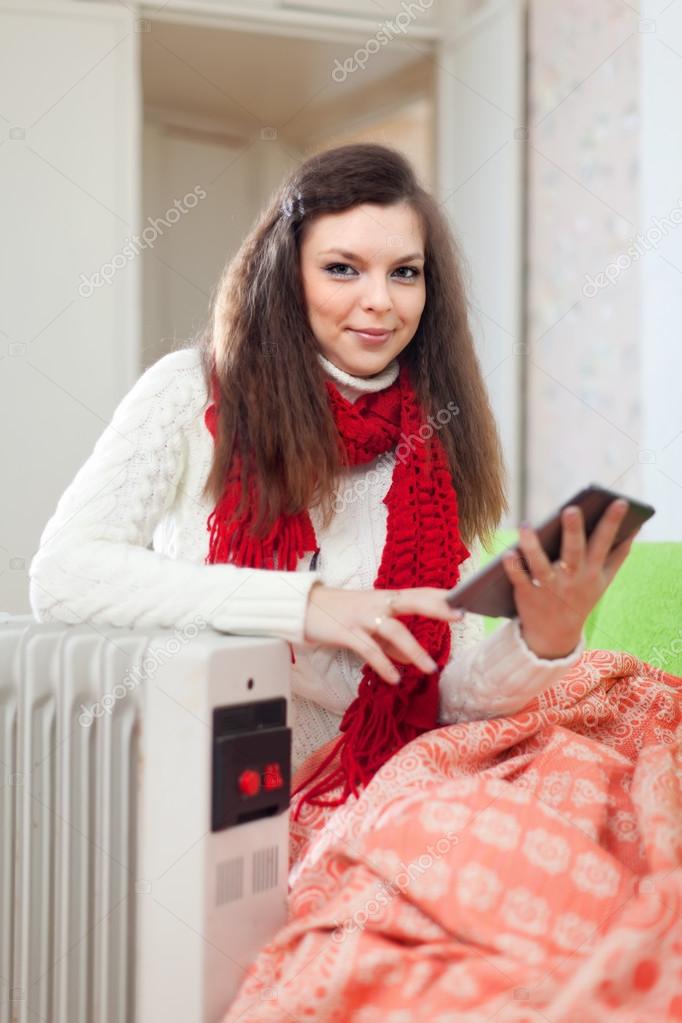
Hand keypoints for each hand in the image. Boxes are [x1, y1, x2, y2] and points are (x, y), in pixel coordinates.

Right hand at [303, 583, 463, 684]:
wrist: (301, 607)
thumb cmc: (338, 614)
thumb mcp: (368, 625)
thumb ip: (390, 642)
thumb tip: (411, 660)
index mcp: (384, 598)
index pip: (418, 593)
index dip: (440, 597)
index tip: (464, 600)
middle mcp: (376, 603)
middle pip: (411, 601)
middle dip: (436, 606)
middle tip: (459, 615)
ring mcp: (361, 617)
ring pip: (393, 630)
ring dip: (414, 649)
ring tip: (430, 669)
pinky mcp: (345, 632)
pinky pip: (368, 649)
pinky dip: (384, 665)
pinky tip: (395, 679)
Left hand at [502, 498, 640, 658]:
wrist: (556, 635)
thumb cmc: (580, 596)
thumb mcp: (603, 580)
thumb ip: (618, 555)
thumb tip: (635, 529)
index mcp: (592, 571)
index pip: (605, 543)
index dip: (612, 523)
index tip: (619, 502)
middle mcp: (572, 578)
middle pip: (574, 552)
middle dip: (574, 532)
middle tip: (571, 509)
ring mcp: (550, 587)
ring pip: (541, 565)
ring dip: (532, 546)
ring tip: (526, 525)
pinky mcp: (528, 595)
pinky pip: (520, 579)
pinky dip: (513, 567)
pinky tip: (508, 552)